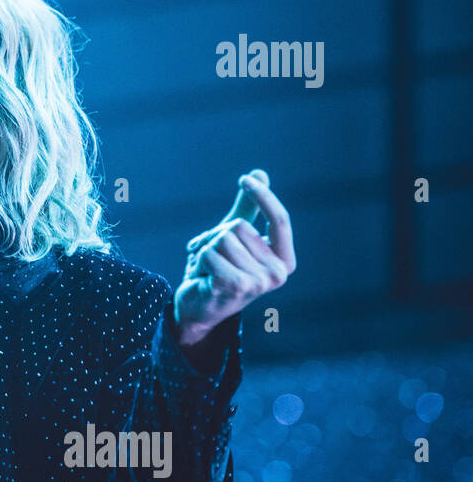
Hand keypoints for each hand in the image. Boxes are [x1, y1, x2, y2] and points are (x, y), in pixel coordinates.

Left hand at [174, 169, 295, 346]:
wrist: (198, 308)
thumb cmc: (218, 270)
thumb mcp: (234, 237)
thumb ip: (248, 209)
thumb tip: (260, 172)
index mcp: (284, 261)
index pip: (280, 220)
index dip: (263, 196)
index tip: (245, 178)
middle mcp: (277, 274)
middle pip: (238, 227)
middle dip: (217, 236)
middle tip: (214, 259)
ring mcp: (258, 283)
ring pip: (222, 238)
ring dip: (206, 249)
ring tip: (208, 269)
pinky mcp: (234, 286)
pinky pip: (209, 252)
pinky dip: (198, 259)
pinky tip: (202, 277)